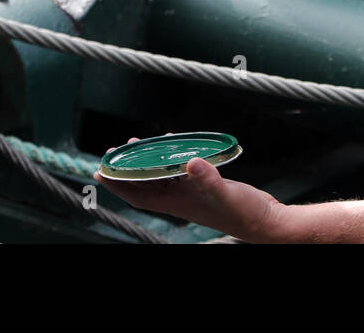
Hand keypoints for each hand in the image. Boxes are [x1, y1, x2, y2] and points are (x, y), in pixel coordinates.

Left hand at [94, 137, 285, 242]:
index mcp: (176, 204)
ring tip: (139, 143)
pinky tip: (175, 145)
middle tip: (116, 150)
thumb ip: (207, 178)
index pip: (137, 194)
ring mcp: (190, 193)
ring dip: (148, 161)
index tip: (98, 171)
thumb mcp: (224, 193)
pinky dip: (172, 158)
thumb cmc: (244, 212)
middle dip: (128, 169)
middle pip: (144, 184)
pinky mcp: (202, 186)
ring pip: (160, 176)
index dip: (116, 184)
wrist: (265, 221)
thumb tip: (189, 162)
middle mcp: (179, 199)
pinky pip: (179, 171)